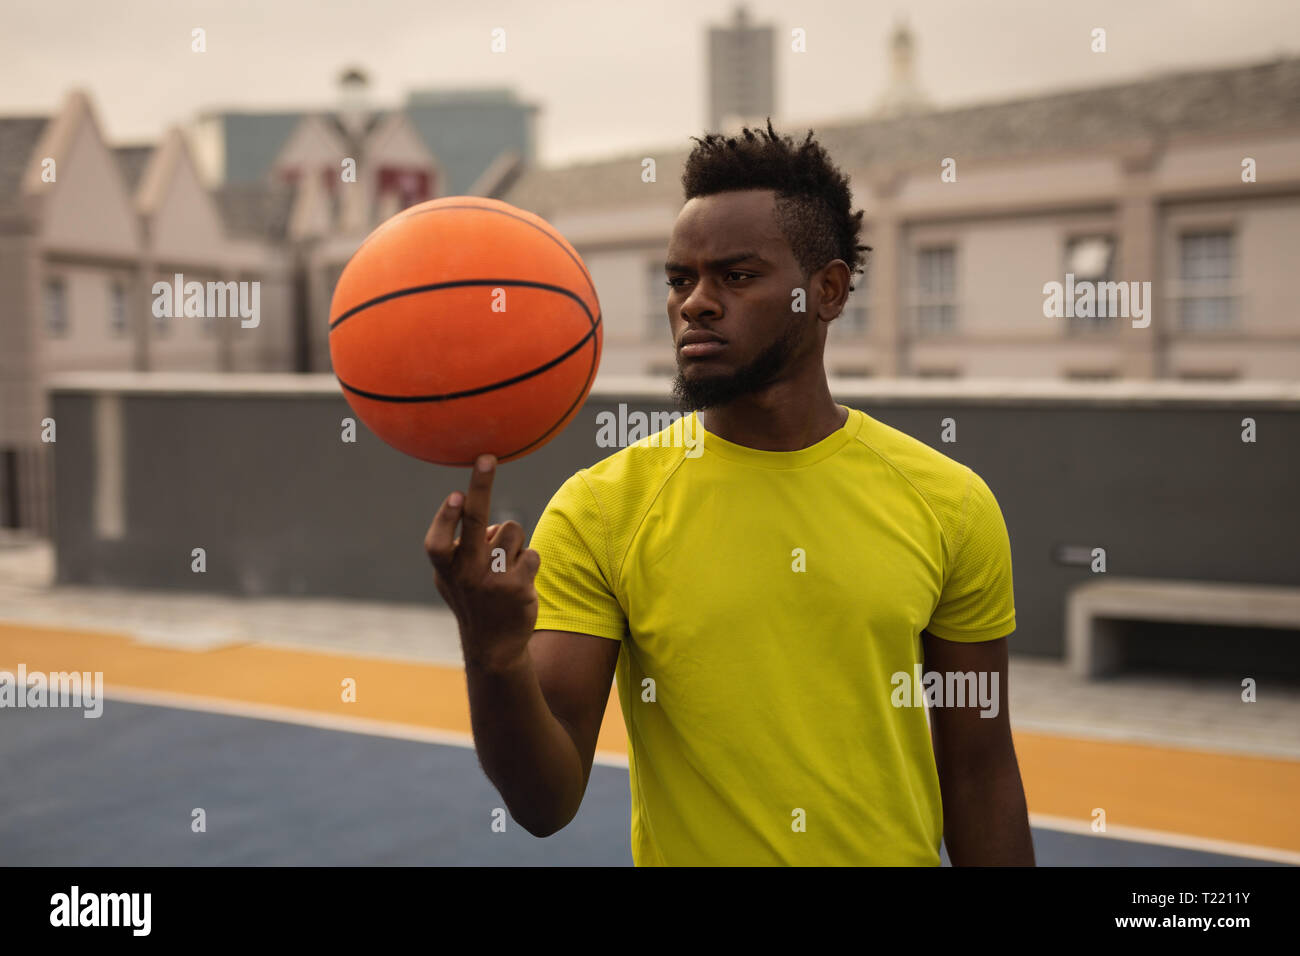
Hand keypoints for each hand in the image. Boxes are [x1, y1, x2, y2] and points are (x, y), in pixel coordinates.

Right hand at [424, 454, 540, 670]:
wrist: (494, 646)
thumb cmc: (474, 599)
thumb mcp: (454, 577)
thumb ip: (461, 547)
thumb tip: (486, 519)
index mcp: (445, 568)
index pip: (439, 540)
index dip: (447, 517)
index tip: (456, 495)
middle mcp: (465, 574)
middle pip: (476, 522)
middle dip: (481, 486)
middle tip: (486, 458)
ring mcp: (492, 581)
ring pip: (512, 531)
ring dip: (513, 543)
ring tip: (506, 569)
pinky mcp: (518, 588)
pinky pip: (531, 553)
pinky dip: (528, 562)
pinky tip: (520, 584)